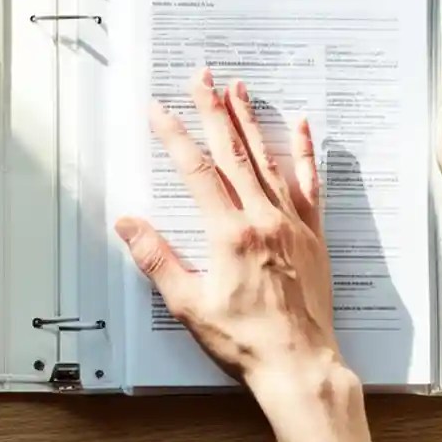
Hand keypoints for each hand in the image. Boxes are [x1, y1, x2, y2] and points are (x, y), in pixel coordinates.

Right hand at [115, 69, 369, 441]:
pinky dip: (304, 153)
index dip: (175, 136)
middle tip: (202, 78)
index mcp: (229, 233)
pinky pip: (309, 184)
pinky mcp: (313, 235)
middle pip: (233, 153)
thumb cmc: (245, 340)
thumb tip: (128, 224)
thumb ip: (157, 258)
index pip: (197, 171)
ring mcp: (291, 223)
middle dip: (214, 111)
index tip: (160, 109)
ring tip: (239, 89)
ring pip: (268, 160)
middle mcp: (262, 219)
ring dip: (251, 121)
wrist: (299, 364)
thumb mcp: (188, 303)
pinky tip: (301, 127)